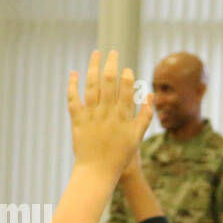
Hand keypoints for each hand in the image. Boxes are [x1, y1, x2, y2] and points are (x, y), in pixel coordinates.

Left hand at [66, 50, 152, 178]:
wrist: (98, 171)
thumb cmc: (121, 156)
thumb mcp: (137, 137)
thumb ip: (144, 116)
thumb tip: (150, 96)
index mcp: (122, 116)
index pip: (126, 89)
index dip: (126, 76)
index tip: (125, 69)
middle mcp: (106, 112)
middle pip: (108, 82)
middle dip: (110, 64)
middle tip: (112, 52)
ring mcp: (91, 115)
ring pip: (91, 85)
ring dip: (93, 67)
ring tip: (96, 53)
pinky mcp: (77, 119)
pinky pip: (74, 98)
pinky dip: (73, 85)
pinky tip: (74, 73)